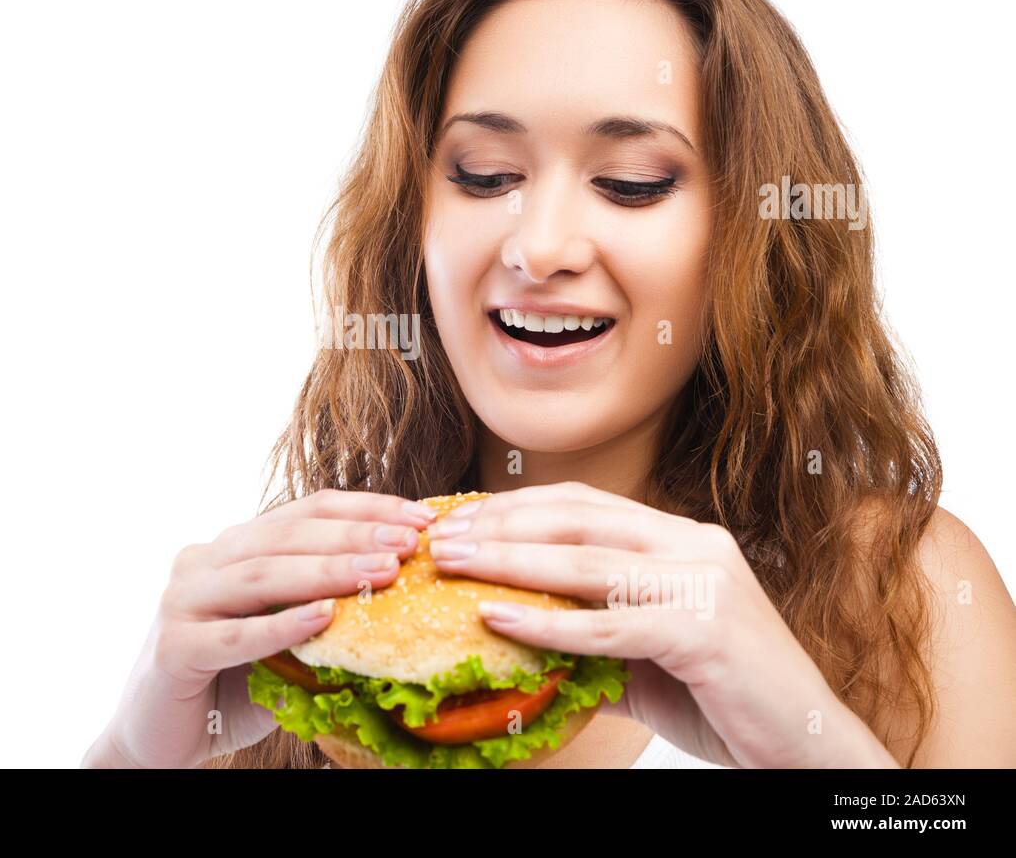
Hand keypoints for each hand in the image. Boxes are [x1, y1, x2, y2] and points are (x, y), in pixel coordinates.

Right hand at [83, 489, 436, 767]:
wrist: (162, 738)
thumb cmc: (233, 684)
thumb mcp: (287, 638)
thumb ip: (324, 610)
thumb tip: (406, 590)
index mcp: (234, 547)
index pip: (306, 510)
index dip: (364, 508)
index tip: (419, 517)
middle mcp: (203, 560)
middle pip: (288, 535)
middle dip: (354, 536)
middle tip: (407, 543)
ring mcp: (182, 600)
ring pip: (263, 575)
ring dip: (327, 572)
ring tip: (380, 573)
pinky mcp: (173, 647)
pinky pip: (234, 635)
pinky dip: (281, 626)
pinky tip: (323, 618)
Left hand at [424, 482, 896, 767]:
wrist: (808, 746)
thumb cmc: (726, 698)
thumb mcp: (649, 654)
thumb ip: (594, 632)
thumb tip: (515, 630)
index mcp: (682, 540)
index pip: (584, 504)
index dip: (516, 505)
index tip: (460, 518)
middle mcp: (694, 547)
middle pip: (577, 519)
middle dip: (500, 523)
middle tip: (440, 536)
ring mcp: (703, 584)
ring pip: (584, 563)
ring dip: (508, 561)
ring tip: (453, 563)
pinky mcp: (702, 631)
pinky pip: (605, 624)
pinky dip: (544, 623)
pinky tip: (495, 619)